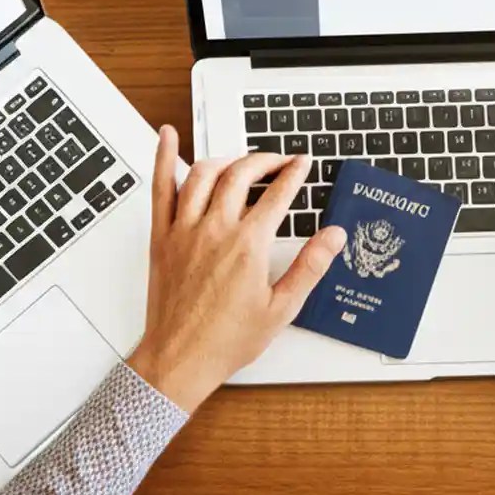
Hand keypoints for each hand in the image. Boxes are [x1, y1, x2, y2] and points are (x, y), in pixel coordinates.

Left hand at [127, 127, 346, 411]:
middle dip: (265, 160)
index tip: (303, 164)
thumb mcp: (282, 308)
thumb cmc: (226, 340)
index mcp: (248, 245)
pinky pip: (160, 188)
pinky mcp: (162, 237)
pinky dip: (163, 157)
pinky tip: (168, 136)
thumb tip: (334, 237)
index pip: (278, 194)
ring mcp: (184, 230)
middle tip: (279, 161)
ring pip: (204, 174)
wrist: (180, 358)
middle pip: (242, 175)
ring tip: (242, 162)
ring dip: (227, 159)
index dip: (294, 173)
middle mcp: (215, 229)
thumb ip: (310, 267)